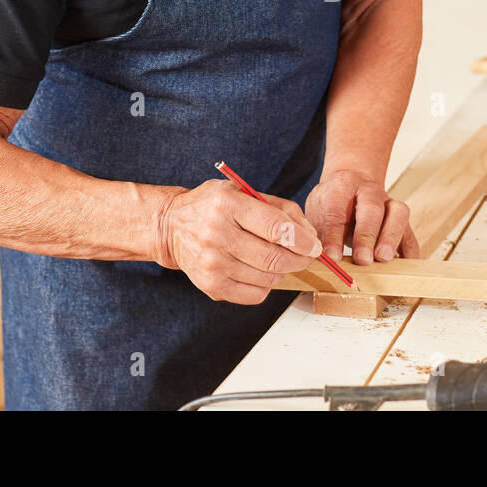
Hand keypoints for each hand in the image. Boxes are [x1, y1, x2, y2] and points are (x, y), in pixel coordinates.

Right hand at [155, 179, 321, 304]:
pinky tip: (261, 271)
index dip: (303, 240)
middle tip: (307, 255)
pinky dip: (267, 285)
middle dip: (300, 259)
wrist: (171, 227)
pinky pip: (255, 295)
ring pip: (268, 278)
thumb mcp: (242, 191)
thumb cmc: (213, 207)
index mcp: (227, 204)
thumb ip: (279, 208)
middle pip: (274, 257)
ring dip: (283, 271)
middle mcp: (217, 234)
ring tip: (280, 259)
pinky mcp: (210, 285)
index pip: (275, 227)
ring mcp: (212, 263)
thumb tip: (309, 235)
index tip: (315, 246)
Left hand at [306, 168, 419, 265]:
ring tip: (382, 258)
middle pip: (371, 210)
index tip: (331, 257)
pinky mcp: (401, 220)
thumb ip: (319, 230)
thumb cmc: (333, 201)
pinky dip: (409, 252)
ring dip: (391, 238)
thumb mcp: (318, 209)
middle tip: (362, 259)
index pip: (337, 211)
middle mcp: (369, 191)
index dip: (334, 236)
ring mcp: (389, 204)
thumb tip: (316, 257)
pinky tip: (402, 267)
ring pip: (398, 215)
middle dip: (367, 236)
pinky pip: (410, 234)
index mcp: (342, 185)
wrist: (354, 182)